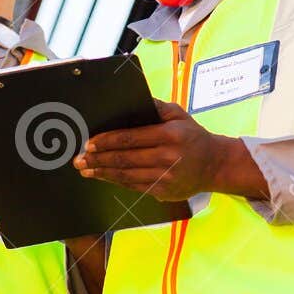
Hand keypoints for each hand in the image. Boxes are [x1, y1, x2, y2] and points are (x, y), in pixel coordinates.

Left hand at [73, 100, 267, 202]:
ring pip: (126, 175)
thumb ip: (155, 107)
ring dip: (102, 173)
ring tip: (85, 170)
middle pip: (124, 158)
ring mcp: (166, 177)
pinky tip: (104, 177)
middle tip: (79, 159)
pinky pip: (134, 186)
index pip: (130, 138)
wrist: (215, 165)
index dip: (107, 141)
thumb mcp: (179, 114)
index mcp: (169, 135)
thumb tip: (131, 101)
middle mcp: (168, 157)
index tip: (89, 143)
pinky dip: (117, 181)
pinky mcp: (164, 192)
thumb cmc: (193, 136)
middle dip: (98, 159)